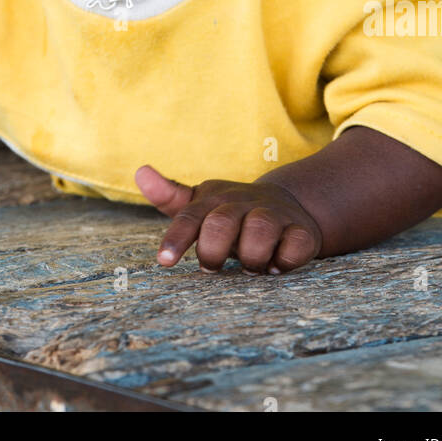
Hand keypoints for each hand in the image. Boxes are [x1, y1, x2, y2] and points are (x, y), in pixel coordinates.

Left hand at [135, 164, 322, 274]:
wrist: (289, 205)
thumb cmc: (233, 213)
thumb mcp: (202, 204)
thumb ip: (169, 195)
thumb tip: (140, 172)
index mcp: (214, 199)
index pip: (189, 215)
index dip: (177, 238)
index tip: (164, 261)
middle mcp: (243, 203)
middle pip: (221, 224)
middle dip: (213, 251)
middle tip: (212, 268)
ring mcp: (274, 215)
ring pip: (259, 232)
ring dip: (250, 257)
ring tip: (248, 268)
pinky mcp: (301, 231)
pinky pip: (294, 246)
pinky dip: (283, 262)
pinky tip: (276, 267)